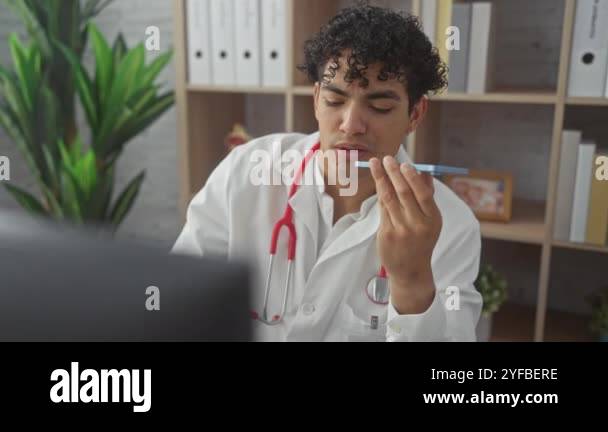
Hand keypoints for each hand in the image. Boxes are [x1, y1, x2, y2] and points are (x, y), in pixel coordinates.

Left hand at [369, 156, 441, 313]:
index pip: (422, 194)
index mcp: (433, 220)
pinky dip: (380, 194)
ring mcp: (400, 230)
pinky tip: (378, 182)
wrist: (411, 271)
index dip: (412, 177)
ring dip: (381, 178)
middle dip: (393, 173)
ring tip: (375, 164)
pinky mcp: (386, 234)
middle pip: (403, 193)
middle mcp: (418, 225)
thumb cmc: (422, 241)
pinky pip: (382, 209)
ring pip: (388, 198)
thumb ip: (427, 197)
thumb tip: (424, 172)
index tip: (404, 163)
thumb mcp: (432, 221)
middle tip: (386, 158)